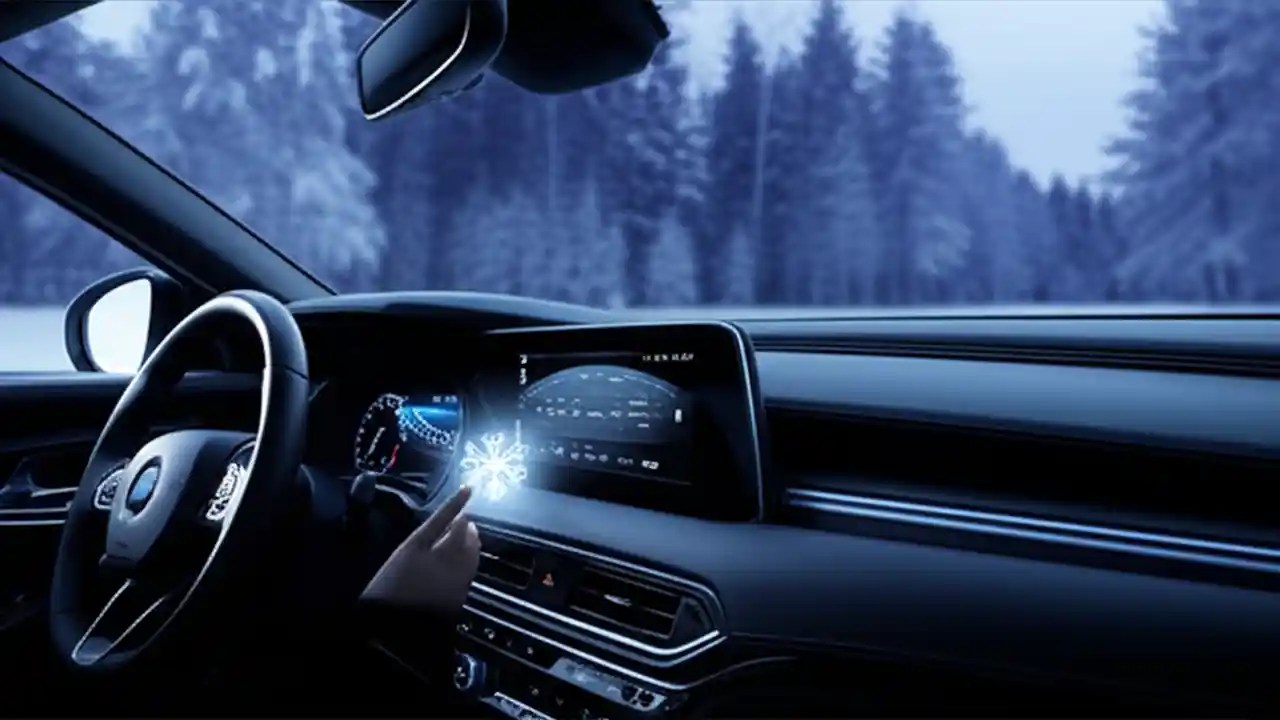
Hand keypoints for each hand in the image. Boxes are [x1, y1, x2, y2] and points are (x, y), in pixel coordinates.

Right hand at [361, 485, 480, 613]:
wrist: (394, 629)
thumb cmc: (386, 592)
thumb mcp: (398, 560)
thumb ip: (420, 544)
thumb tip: (439, 532)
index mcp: (416, 547)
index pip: (441, 519)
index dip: (455, 504)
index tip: (468, 489)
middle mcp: (440, 559)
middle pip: (462, 534)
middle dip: (465, 525)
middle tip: (464, 520)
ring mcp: (453, 577)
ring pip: (471, 552)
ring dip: (472, 541)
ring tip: (469, 536)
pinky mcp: (459, 593)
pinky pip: (470, 570)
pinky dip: (470, 559)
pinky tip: (466, 559)